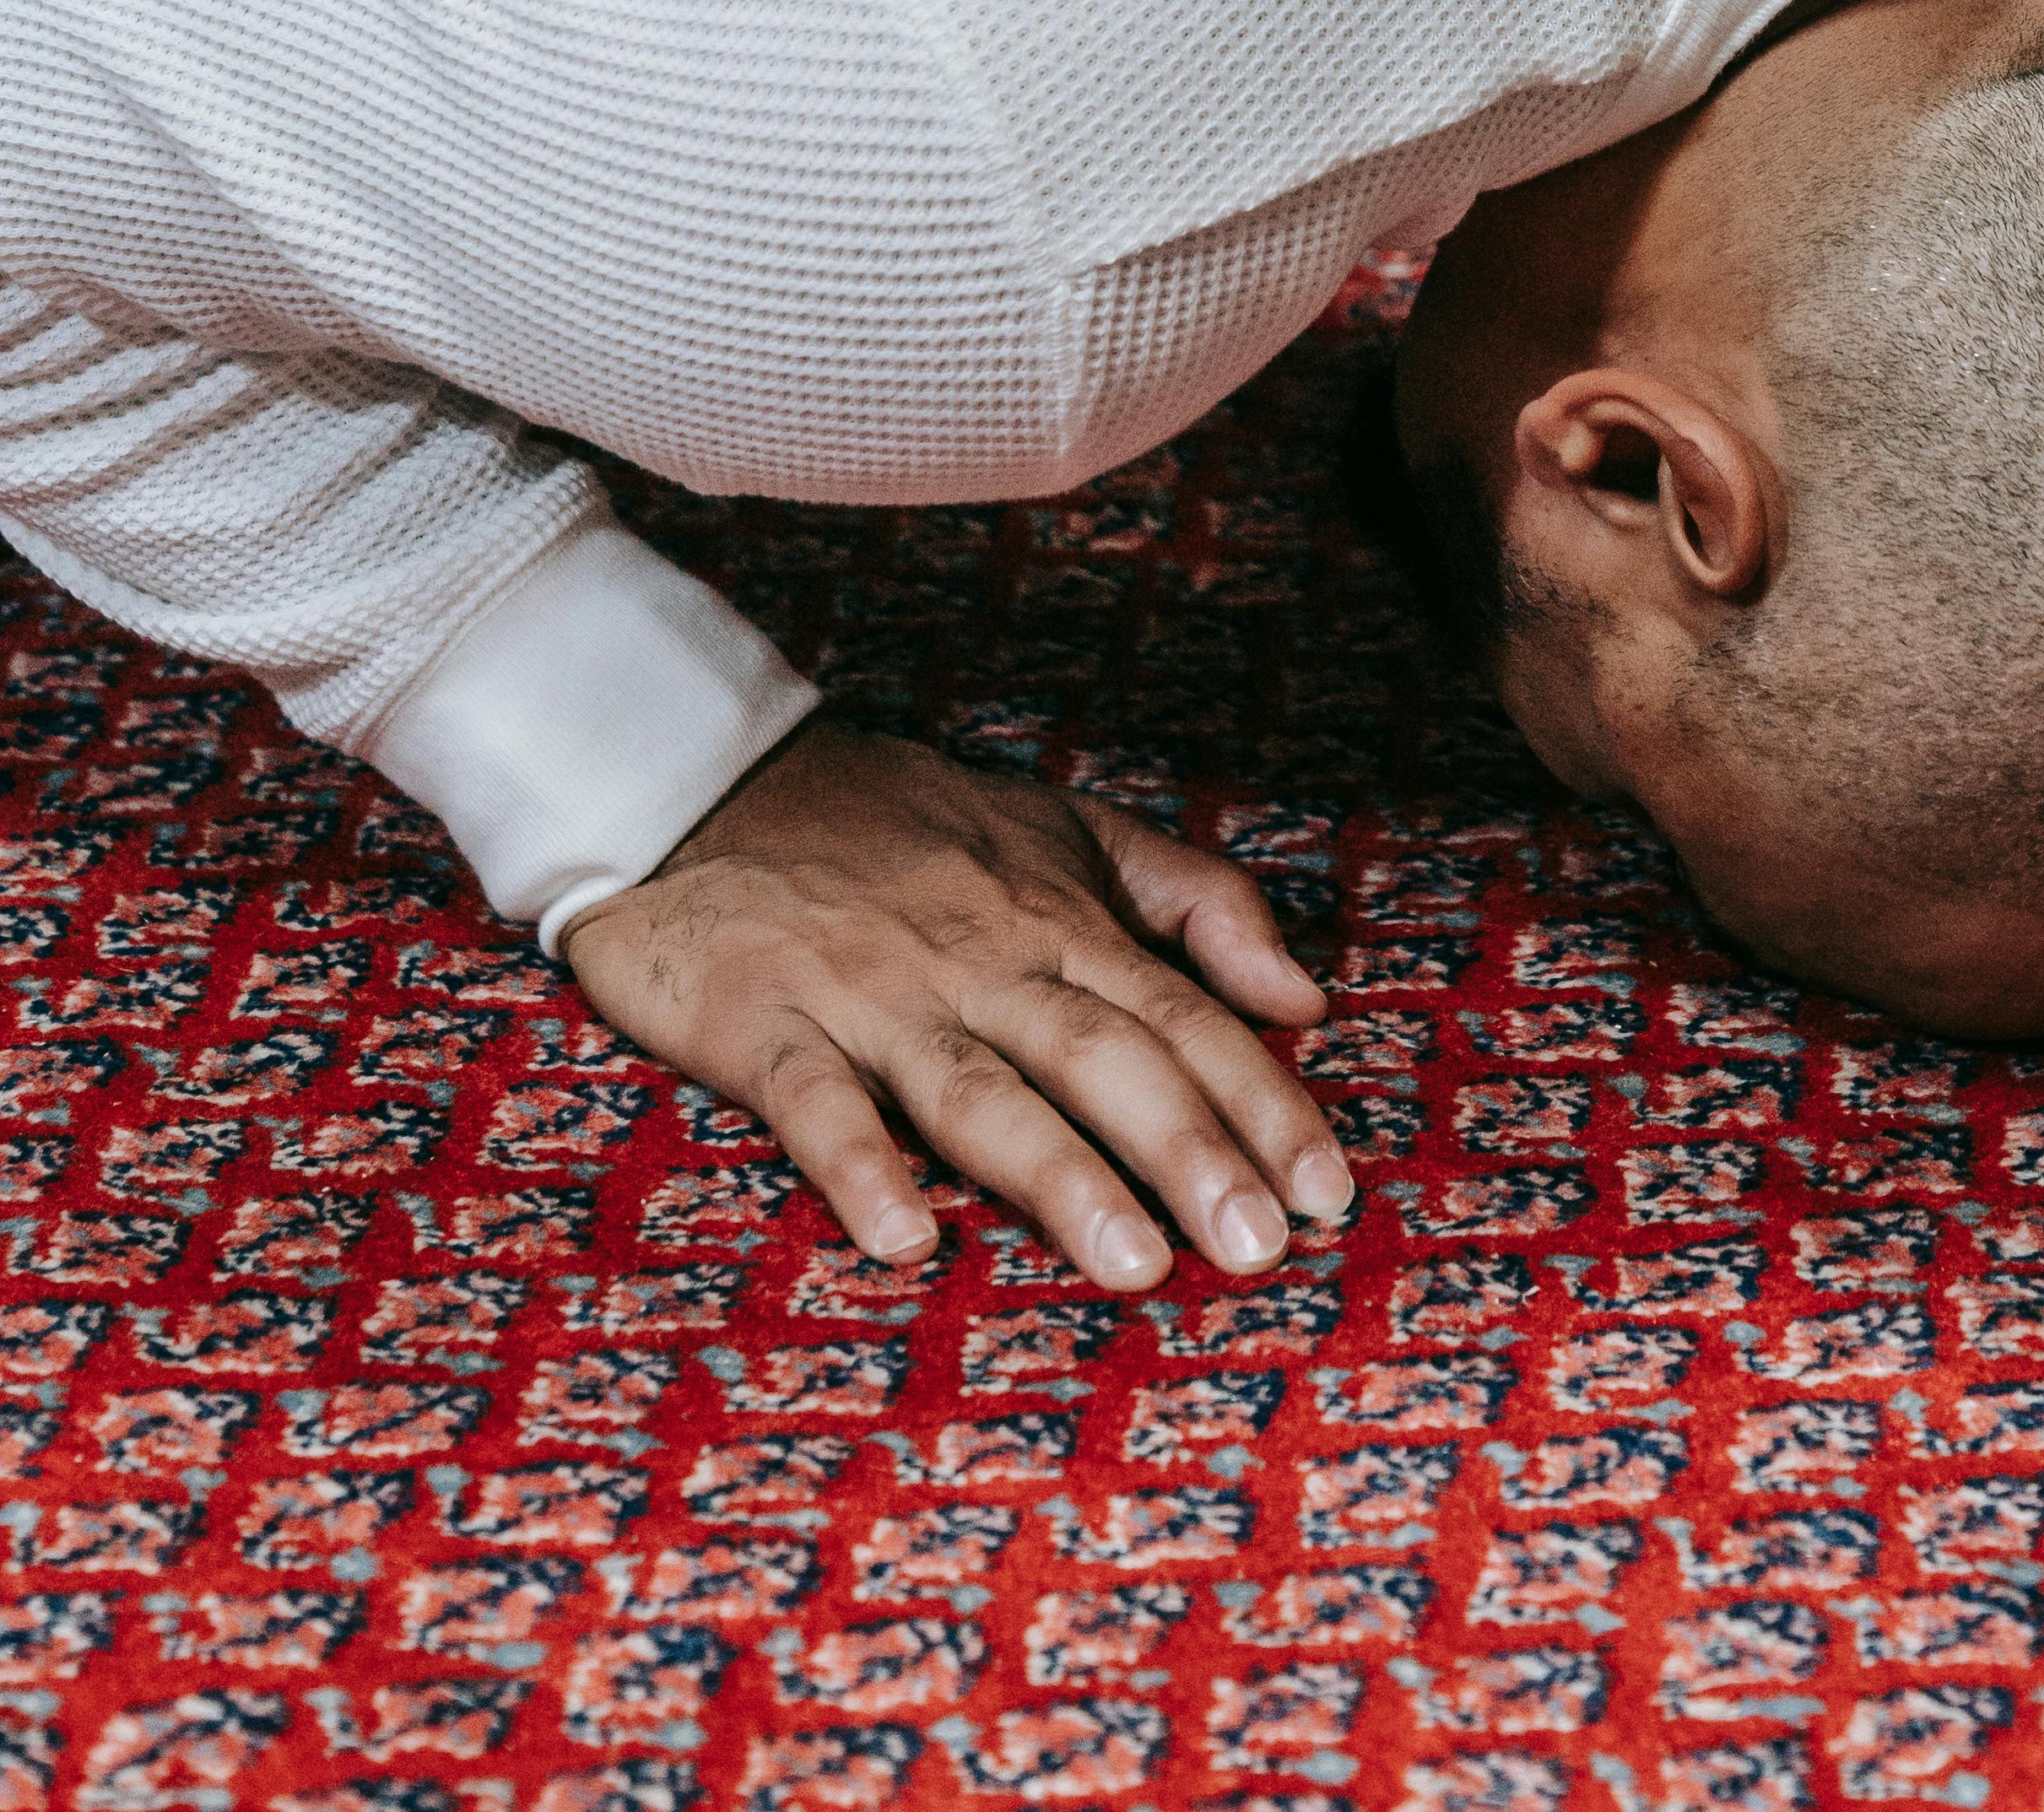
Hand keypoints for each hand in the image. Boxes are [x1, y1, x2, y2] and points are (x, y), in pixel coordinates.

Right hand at [564, 717, 1354, 1286]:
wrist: (713, 778)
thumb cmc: (907, 822)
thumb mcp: (1067, 828)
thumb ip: (1194, 902)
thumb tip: (1305, 997)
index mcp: (1056, 915)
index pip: (1183, 1016)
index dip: (1262, 1104)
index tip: (1330, 1193)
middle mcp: (979, 957)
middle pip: (1103, 1057)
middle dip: (1189, 1152)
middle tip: (1260, 1248)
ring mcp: (871, 992)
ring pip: (980, 1091)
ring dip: (1059, 1176)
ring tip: (1131, 1265)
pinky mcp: (763, 1020)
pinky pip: (815, 1101)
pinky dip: (859, 1165)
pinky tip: (904, 1238)